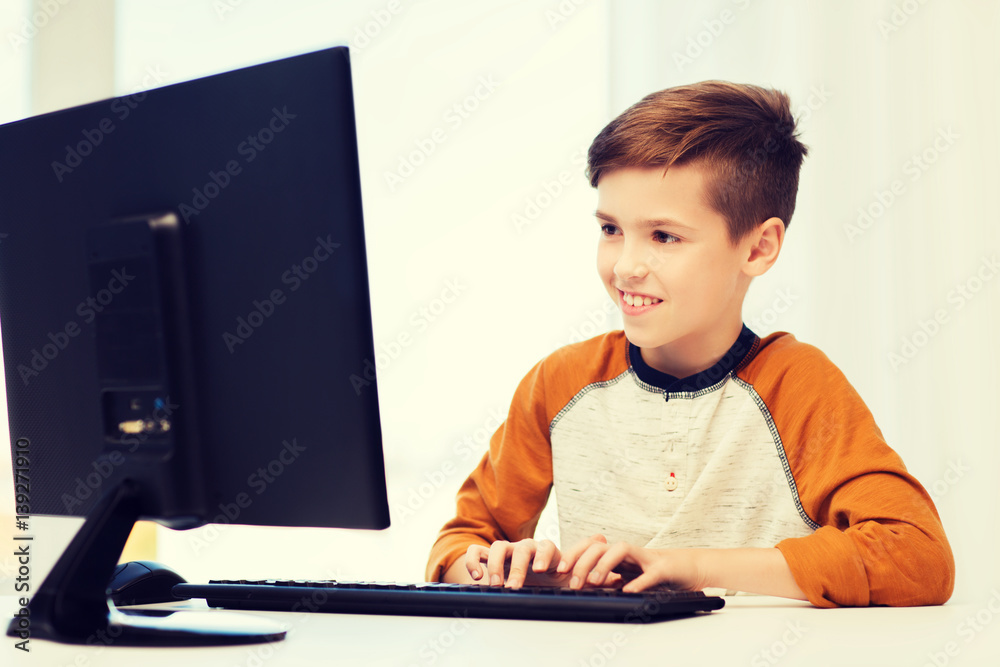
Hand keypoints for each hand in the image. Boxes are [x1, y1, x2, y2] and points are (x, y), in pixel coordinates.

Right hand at [465, 534, 615, 587]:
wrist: (518, 580)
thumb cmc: (546, 582)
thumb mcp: (567, 580)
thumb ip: (588, 577)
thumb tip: (616, 576)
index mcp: (545, 552)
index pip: (548, 546)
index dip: (545, 556)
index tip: (544, 572)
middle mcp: (524, 548)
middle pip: (521, 547)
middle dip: (517, 567)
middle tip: (514, 586)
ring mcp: (504, 551)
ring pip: (498, 547)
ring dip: (496, 565)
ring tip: (497, 584)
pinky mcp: (485, 557)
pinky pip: (475, 552)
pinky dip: (474, 561)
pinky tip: (477, 576)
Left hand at [559, 539, 704, 592]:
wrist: (689, 569)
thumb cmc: (655, 574)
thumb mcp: (627, 578)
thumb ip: (609, 581)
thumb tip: (583, 589)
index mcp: (617, 555)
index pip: (591, 547)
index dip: (574, 555)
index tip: (559, 570)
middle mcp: (629, 553)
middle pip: (600, 546)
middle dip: (583, 562)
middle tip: (573, 582)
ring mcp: (646, 558)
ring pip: (621, 550)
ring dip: (604, 564)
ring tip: (593, 582)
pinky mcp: (664, 568)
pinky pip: (650, 573)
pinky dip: (638, 581)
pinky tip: (627, 590)